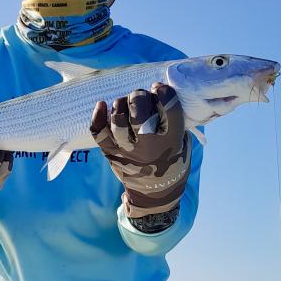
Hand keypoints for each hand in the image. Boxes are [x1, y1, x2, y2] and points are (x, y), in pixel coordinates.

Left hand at [90, 83, 191, 219]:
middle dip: (139, 97)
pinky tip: (102, 104)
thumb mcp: (182, 141)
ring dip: (121, 104)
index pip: (169, 109)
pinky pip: (99, 133)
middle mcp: (149, 147)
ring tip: (125, 102)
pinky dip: (98, 117)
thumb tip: (158, 92)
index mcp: (171, 142)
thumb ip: (174, 120)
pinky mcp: (111, 154)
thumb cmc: (171, 159)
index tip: (159, 88)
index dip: (164, 93)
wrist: (155, 192)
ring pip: (118, 120)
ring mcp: (127, 151)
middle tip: (141, 95)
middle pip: (139, 113)